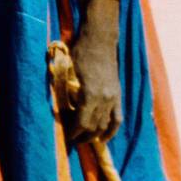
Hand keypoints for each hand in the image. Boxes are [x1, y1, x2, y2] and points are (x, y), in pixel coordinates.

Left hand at [68, 0, 122, 143]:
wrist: (99, 40)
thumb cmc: (80, 52)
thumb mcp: (68, 72)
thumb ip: (67, 92)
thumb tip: (62, 109)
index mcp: (90, 94)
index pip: (82, 122)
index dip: (74, 132)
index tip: (66, 137)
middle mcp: (104, 99)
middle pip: (94, 126)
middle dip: (83, 136)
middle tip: (72, 140)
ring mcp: (113, 98)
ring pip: (106, 124)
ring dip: (95, 135)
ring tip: (84, 141)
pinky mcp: (118, 95)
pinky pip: (117, 118)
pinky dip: (112, 130)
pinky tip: (104, 138)